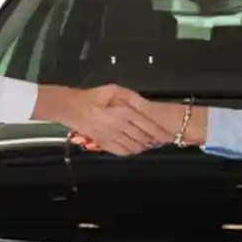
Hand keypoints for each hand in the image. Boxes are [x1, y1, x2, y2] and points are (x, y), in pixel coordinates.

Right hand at [47, 84, 168, 155]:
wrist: (72, 108)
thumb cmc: (94, 97)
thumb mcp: (115, 90)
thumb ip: (133, 98)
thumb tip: (148, 106)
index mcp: (124, 112)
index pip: (148, 125)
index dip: (160, 130)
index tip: (168, 133)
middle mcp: (120, 127)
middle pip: (145, 137)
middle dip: (156, 139)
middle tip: (164, 139)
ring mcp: (112, 137)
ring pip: (136, 146)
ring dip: (146, 145)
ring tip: (153, 142)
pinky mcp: (105, 144)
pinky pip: (124, 151)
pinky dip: (134, 150)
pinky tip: (137, 147)